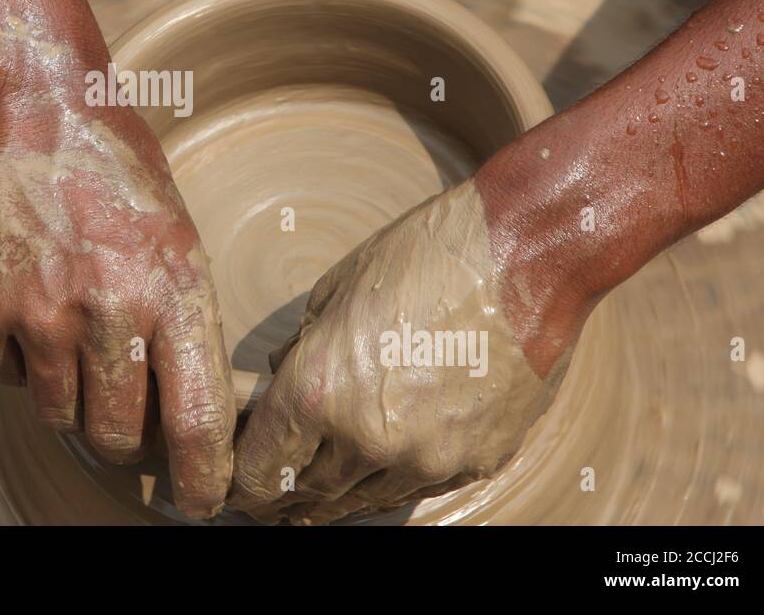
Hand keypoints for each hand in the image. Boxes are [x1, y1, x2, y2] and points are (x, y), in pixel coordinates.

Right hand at [0, 63, 235, 518]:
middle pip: (118, 438)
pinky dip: (23, 360)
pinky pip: (6, 377)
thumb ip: (184, 326)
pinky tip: (34, 303)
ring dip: (73, 396)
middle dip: (129, 440)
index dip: (202, 479)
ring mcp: (37, 313)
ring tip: (78, 336)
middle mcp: (107, 310)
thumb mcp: (179, 240)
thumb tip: (187, 413)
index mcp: (175, 290)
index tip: (201, 501)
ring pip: (59, 415)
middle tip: (131, 409)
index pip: (196, 423)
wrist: (33, 107)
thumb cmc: (118, 171)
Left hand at [228, 179, 570, 524]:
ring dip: (337, 500)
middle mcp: (367, 438)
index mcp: (319, 390)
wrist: (524, 259)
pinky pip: (418, 488)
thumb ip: (303, 346)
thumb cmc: (426, 258)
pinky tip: (379, 478)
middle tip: (270, 502)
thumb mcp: (337, 290)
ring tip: (318, 505)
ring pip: (365, 499)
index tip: (239, 484)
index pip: (262, 464)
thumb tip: (283, 373)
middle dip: (285, 499)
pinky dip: (392, 484)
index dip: (245, 480)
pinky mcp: (474, 461)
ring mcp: (425, 458)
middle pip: (310, 492)